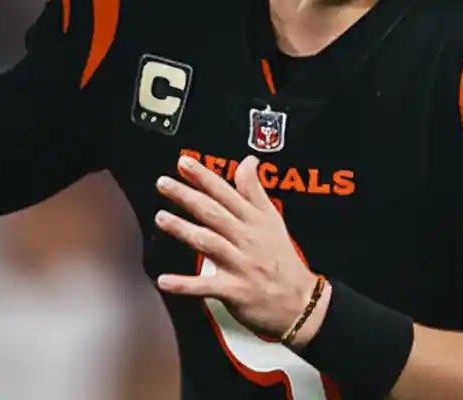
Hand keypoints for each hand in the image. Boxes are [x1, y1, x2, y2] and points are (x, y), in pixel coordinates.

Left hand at [155, 155, 325, 343]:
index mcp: (254, 220)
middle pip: (213, 213)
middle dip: (187, 195)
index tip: (184, 162)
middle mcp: (246, 238)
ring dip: (183, 230)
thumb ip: (255, 190)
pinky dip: (184, 285)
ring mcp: (240, 264)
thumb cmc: (283, 260)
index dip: (204, 176)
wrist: (301, 303)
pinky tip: (163, 281)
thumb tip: (249, 160)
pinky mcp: (235, 290)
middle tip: (163, 183)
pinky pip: (206, 286)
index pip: (226, 192)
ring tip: (161, 218)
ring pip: (209, 242)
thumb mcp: (273, 220)